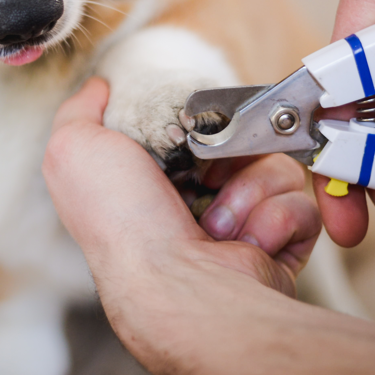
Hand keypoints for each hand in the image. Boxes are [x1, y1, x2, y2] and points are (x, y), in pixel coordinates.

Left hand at [43, 78, 320, 374]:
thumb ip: (81, 111)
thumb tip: (99, 86)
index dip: (197, 122)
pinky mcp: (279, 244)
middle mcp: (196, 202)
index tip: (188, 127)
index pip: (193, 127)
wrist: (177, 287)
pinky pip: (299, 203)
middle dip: (228, 152)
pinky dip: (274, 218)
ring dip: (249, 189)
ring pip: (274, 166)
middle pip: (240, 140)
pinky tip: (244, 242)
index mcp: (152, 180)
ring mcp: (241, 224)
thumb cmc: (121, 221)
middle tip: (205, 174)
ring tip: (219, 223)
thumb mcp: (75, 149)